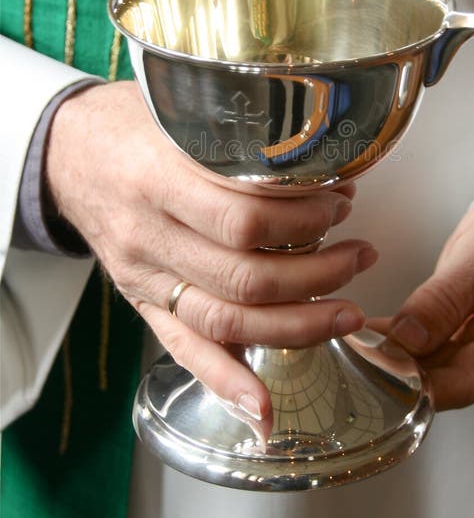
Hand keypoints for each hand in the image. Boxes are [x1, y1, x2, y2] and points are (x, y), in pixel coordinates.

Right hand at [46, 81, 376, 438]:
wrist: (68, 154)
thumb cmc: (130, 124)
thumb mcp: (179, 110)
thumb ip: (238, 138)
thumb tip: (322, 164)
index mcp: (157, 177)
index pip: (244, 218)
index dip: (305, 220)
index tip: (341, 205)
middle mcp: (148, 235)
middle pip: (245, 277)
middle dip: (319, 274)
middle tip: (360, 255)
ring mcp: (143, 276)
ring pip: (226, 321)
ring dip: (297, 324)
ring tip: (347, 311)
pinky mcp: (141, 302)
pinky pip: (182, 350)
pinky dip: (225, 382)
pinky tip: (263, 408)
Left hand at [369, 179, 473, 409]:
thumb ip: (445, 299)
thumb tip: (406, 339)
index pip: (461, 385)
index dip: (411, 385)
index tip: (369, 370)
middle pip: (446, 381)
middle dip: (397, 373)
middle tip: (349, 356)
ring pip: (437, 365)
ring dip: (398, 357)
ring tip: (352, 344)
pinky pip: (437, 343)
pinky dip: (407, 339)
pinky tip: (372, 331)